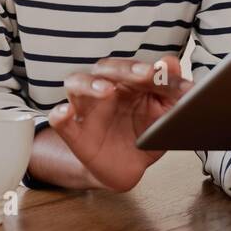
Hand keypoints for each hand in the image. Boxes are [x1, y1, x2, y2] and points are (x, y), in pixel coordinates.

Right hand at [49, 55, 191, 190]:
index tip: (167, 74)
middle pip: (107, 69)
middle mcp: (105, 89)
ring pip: (77, 84)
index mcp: (129, 83)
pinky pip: (60, 120)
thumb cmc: (144, 135)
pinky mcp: (75, 133)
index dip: (153, 71)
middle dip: (125, 70)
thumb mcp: (164, 116)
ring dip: (90, 84)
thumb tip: (171, 63)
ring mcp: (87, 109)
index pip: (136, 68)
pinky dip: (60, 114)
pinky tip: (65, 112)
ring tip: (106, 90)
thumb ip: (170, 91)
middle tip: (144, 74)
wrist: (128, 168)